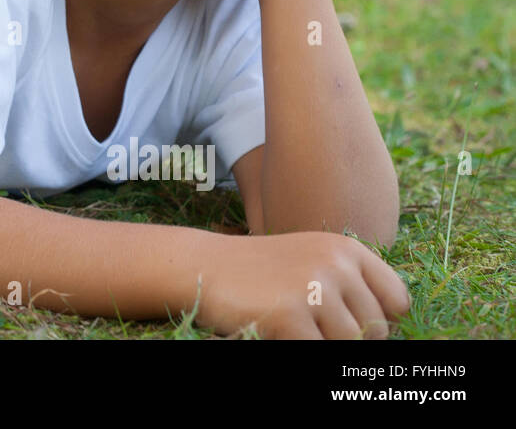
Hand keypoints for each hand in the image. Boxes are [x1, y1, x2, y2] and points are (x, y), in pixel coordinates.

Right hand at [195, 231, 410, 338]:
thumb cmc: (261, 272)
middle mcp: (336, 264)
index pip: (398, 301)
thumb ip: (352, 286)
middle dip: (348, 337)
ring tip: (293, 325)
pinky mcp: (292, 315)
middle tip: (311, 325)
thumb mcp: (312, 262)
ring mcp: (314, 289)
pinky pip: (318, 351)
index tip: (352, 323)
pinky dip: (299, 345)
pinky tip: (277, 329)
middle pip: (377, 330)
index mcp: (347, 249)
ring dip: (323, 343)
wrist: (203, 265)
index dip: (381, 320)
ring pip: (350, 344)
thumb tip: (390, 333)